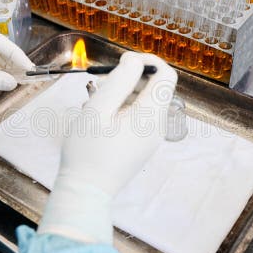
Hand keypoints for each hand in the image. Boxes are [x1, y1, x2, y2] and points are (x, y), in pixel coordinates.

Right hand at [38, 52, 177, 243]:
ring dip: (124, 95)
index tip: (122, 63)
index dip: (147, 61)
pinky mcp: (142, 146)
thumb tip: (134, 60)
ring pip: (146, 102)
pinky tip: (101, 120)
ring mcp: (151, 138)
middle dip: (131, 79)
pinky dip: (123, 110)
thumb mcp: (98, 108)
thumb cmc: (87, 151)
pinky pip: (140, 117)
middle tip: (102, 87)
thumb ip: (120, 80)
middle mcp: (157, 126)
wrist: (86, 191)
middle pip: (156, 88)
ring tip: (96, 106)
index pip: (166, 75)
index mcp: (150, 115)